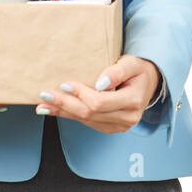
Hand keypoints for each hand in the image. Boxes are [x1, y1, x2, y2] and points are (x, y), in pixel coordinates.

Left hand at [36, 55, 160, 133]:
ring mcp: (119, 126)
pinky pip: (87, 123)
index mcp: (133, 102)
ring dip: (63, 112)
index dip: (80, 94)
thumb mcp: (132, 63)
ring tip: (43, 105)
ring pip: (85, 121)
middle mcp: (127, 118)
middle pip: (89, 114)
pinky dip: (70, 116)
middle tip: (45, 95)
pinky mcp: (110, 128)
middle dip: (65, 104)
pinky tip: (55, 111)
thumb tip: (100, 83)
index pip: (100, 102)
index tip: (64, 84)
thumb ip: (117, 71)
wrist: (147, 82)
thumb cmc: (138, 70)